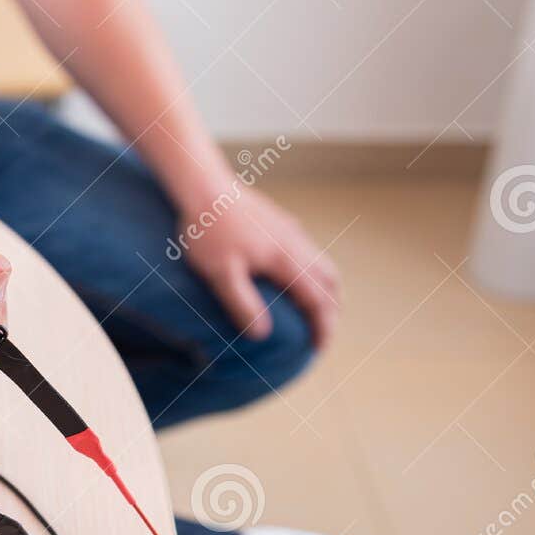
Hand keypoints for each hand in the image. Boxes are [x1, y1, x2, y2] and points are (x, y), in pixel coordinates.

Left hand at [179, 187, 339, 346]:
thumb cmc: (209, 232)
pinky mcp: (280, 223)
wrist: (204, 186)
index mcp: (286, 259)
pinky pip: (308, 252)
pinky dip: (312, 272)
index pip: (317, 299)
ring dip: (325, 289)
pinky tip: (294, 278)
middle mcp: (296, 243)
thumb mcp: (220, 273)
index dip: (322, 326)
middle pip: (329, 280)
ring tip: (314, 310)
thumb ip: (242, 304)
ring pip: (321, 263)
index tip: (318, 348)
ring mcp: (290, 230)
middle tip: (321, 332)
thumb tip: (263, 335)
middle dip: (331, 309)